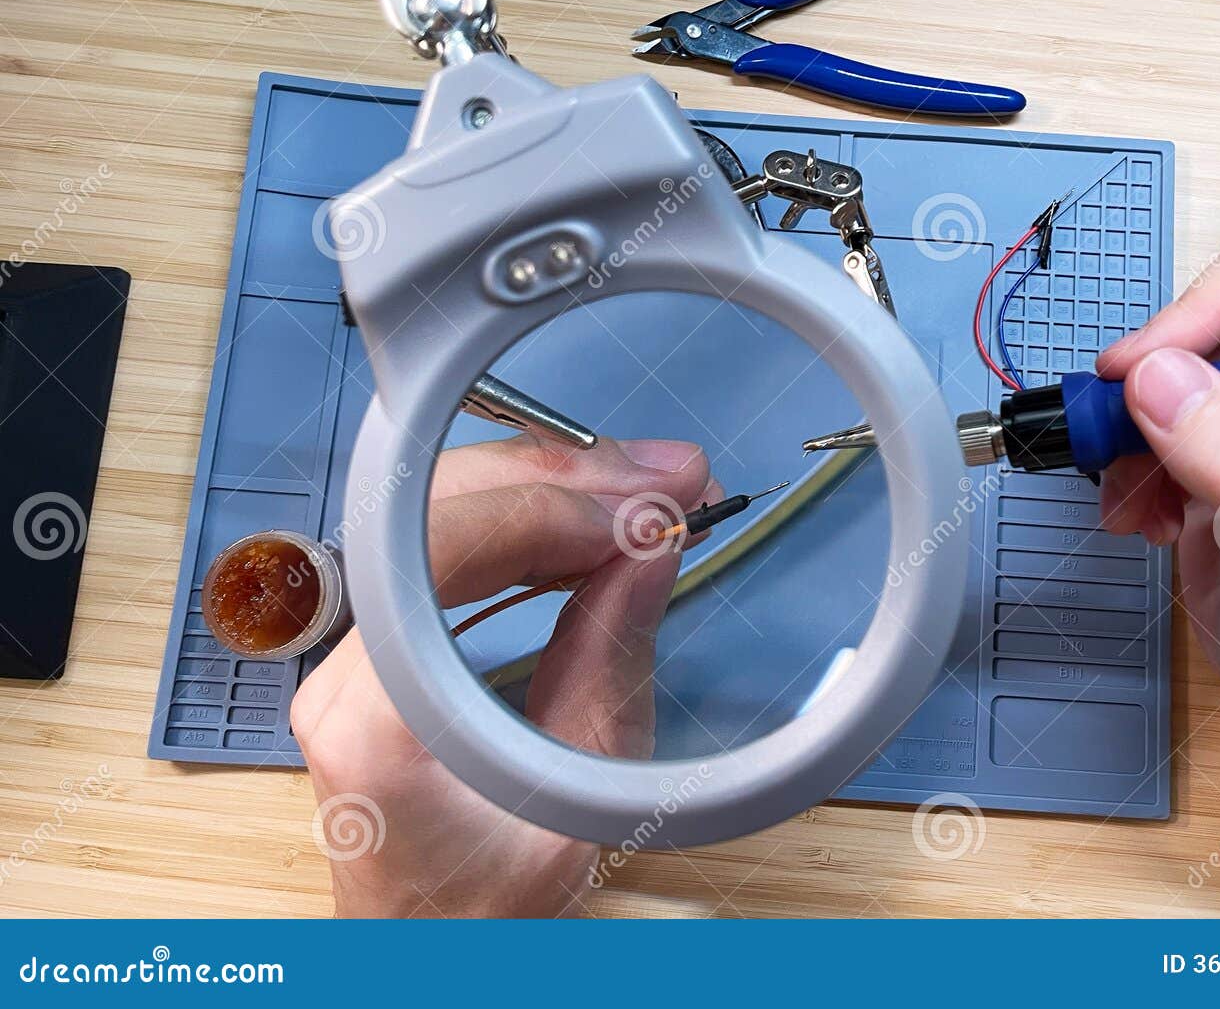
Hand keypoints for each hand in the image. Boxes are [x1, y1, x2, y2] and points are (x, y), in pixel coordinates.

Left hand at [291, 433, 716, 916]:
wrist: (431, 952)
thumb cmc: (485, 908)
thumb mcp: (576, 799)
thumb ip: (609, 662)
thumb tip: (649, 548)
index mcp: (375, 716)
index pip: (437, 556)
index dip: (547, 513)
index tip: (640, 515)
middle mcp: (343, 670)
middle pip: (434, 514)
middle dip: (561, 480)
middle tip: (666, 478)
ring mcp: (354, 650)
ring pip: (439, 514)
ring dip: (550, 487)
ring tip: (649, 487)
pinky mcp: (382, 643)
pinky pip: (448, 546)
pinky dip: (529, 520)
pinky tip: (595, 516)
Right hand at [1095, 219, 1219, 758]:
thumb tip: (1160, 379)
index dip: (1202, 311)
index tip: (1142, 374)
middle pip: (1216, 307)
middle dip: (1156, 374)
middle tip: (1119, 435)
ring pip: (1172, 358)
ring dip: (1132, 425)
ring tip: (1134, 495)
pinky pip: (1150, 410)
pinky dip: (1126, 459)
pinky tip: (1143, 513)